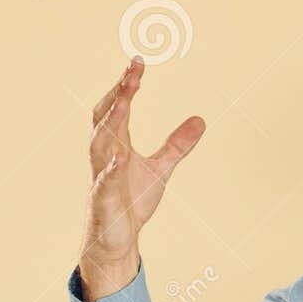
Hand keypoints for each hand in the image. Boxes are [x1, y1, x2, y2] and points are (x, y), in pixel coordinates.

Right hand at [79, 56, 205, 299]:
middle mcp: (104, 155)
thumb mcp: (161, 169)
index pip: (118, 107)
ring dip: (113, 121)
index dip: (126, 85)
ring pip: (101, 143)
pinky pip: (104, 182)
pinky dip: (109, 168)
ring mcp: (101, 176)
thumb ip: (177, 145)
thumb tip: (201, 120)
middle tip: (133, 69)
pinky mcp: (104, 200)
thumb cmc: (130, 201)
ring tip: (125, 99)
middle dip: (119, 93)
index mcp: (115, 144)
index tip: (138, 62)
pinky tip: (118, 158)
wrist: (115, 240)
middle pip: (107, 117)